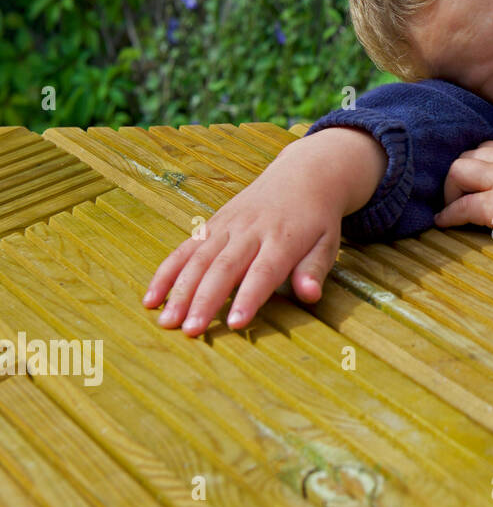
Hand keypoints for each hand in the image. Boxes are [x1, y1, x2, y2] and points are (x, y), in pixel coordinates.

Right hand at [141, 132, 379, 336]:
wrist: (303, 175)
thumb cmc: (316, 219)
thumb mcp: (328, 243)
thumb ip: (315, 269)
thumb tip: (310, 295)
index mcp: (284, 238)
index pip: (264, 271)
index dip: (249, 297)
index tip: (236, 323)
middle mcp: (251, 231)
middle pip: (224, 268)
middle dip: (205, 300)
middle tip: (190, 331)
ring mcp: (227, 226)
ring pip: (199, 259)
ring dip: (180, 290)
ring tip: (166, 321)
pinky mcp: (211, 224)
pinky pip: (185, 249)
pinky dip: (167, 272)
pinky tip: (151, 297)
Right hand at [433, 141, 492, 237]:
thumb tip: (476, 218)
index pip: (461, 207)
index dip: (446, 215)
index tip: (441, 220)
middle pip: (457, 172)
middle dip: (450, 188)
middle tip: (455, 200)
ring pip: (470, 154)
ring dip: (464, 169)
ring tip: (470, 181)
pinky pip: (488, 145)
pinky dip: (481, 156)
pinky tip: (487, 165)